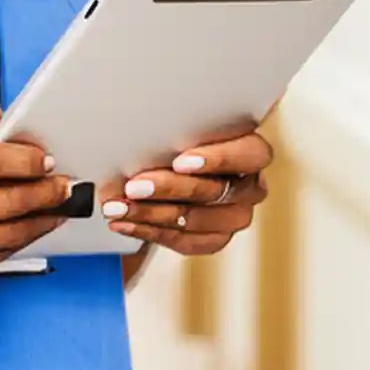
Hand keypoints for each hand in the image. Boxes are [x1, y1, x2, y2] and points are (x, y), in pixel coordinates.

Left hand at [100, 133, 272, 255]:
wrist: (159, 171)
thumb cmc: (170, 141)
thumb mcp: (173, 129)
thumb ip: (169, 131)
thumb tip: (134, 130)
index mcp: (249, 149)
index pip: (251, 154)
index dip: (219, 159)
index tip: (180, 161)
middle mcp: (248, 186)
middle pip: (216, 191)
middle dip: (169, 188)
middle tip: (134, 186)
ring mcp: (234, 216)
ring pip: (196, 219)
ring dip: (151, 213)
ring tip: (118, 207)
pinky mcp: (214, 239)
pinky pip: (183, 240)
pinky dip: (148, 230)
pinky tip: (124, 222)